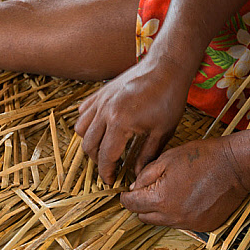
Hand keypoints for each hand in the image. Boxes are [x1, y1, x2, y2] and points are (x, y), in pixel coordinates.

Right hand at [75, 56, 190, 184]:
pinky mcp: (101, 92)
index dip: (107, 173)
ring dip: (89, 142)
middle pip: (89, 145)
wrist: (167, 67)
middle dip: (98, 160)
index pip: (106, 156)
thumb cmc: (168, 98)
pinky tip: (101, 128)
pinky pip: (84, 112)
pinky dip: (87, 123)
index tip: (111, 181)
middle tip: (111, 167)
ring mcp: (100, 100)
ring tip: (105, 148)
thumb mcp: (162, 132)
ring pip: (81, 128)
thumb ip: (147, 155)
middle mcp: (104, 112)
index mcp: (120, 124)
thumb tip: (137, 175)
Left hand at [120, 137, 249, 231]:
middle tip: (149, 190)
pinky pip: (182, 224)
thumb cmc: (202, 157)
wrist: (235, 166)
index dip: (126, 196)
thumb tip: (134, 188)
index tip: (127, 191)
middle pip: (144, 217)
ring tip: (172, 191)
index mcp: (160, 199)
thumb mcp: (167, 158)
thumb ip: (146, 176)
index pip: (131, 205)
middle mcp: (173, 217)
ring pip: (163, 222)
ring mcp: (190, 224)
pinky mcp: (204, 227)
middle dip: (142, 205)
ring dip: (161, 210)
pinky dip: (180, 214)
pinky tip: (189, 198)